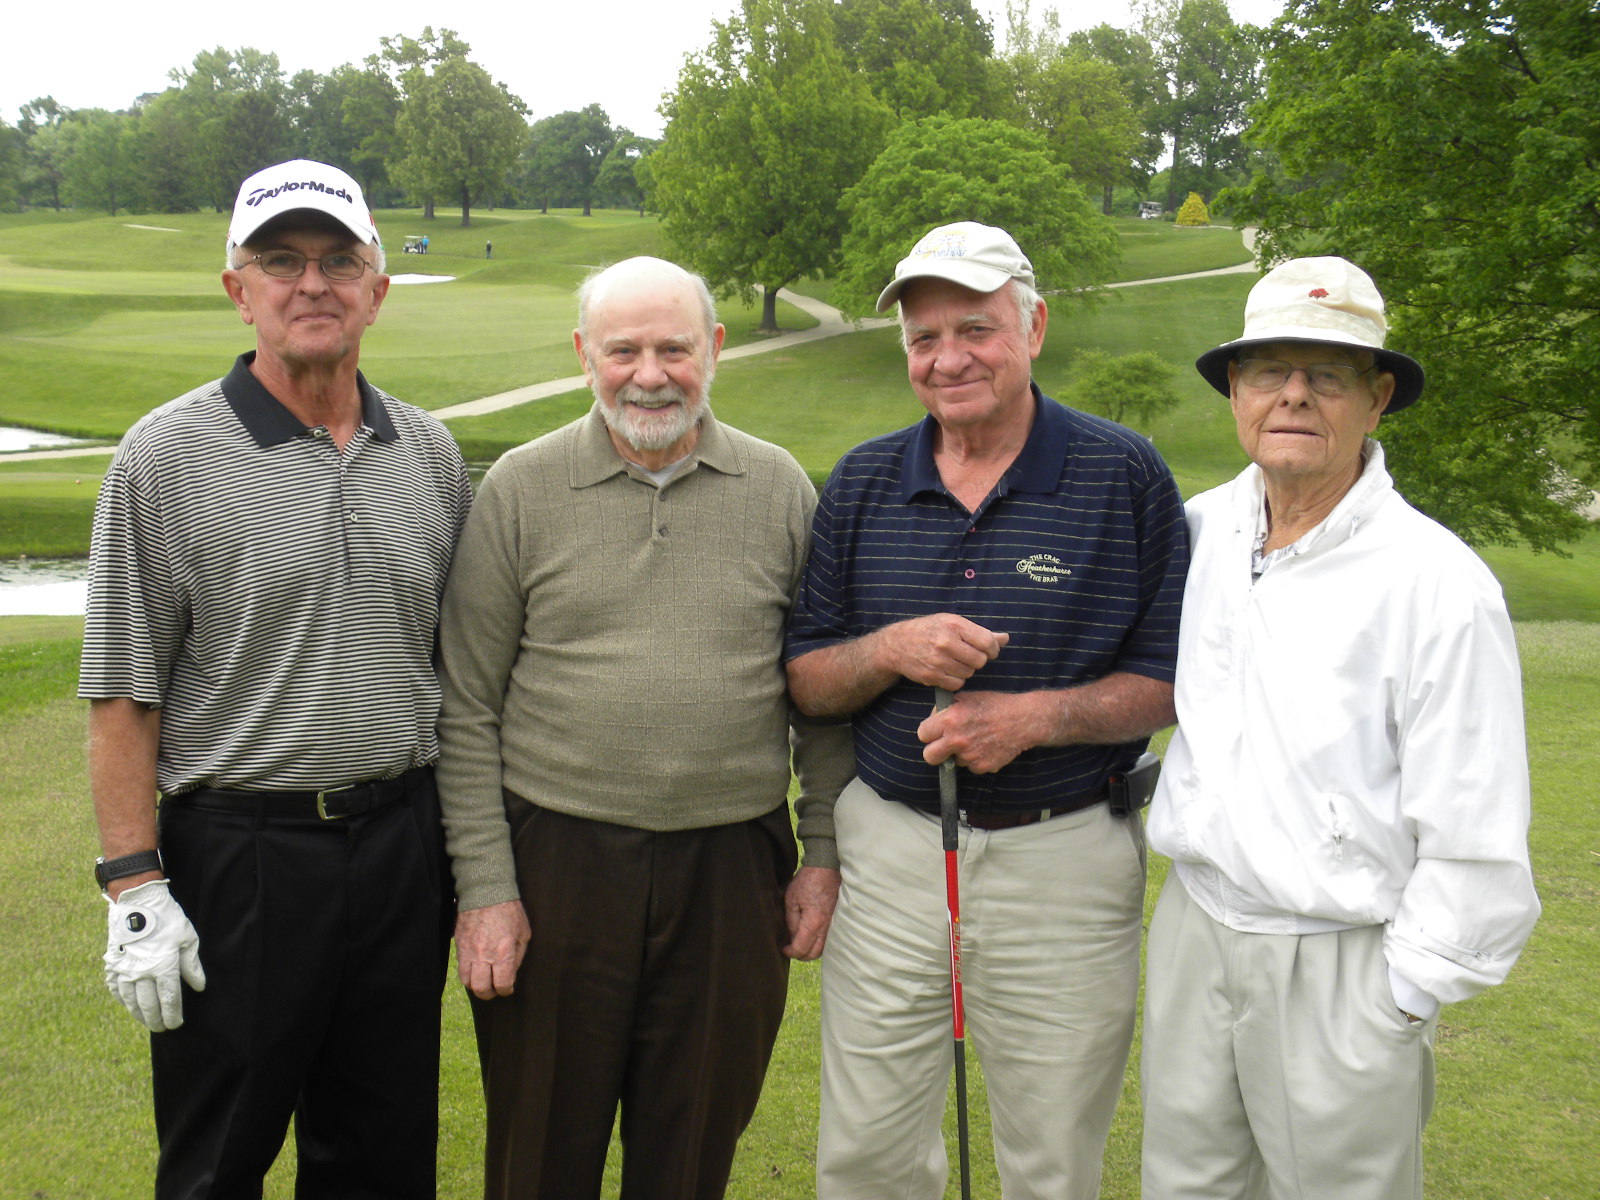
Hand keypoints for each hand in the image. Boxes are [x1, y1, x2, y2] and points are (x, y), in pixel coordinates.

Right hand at [103, 879, 204, 1031]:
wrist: (137, 903)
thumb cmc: (167, 919)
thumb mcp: (187, 939)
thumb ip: (191, 965)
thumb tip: (198, 986)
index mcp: (163, 967)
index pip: (169, 999)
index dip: (173, 1014)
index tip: (176, 1024)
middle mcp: (142, 973)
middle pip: (149, 1005)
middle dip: (156, 1020)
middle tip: (162, 1028)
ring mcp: (124, 970)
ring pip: (131, 1001)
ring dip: (139, 1014)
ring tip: (146, 1021)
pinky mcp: (112, 964)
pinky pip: (116, 989)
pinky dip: (123, 1000)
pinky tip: (128, 1005)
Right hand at [455, 900, 531, 999]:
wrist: (486, 892)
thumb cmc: (509, 911)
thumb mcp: (523, 933)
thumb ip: (518, 956)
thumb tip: (512, 973)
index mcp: (503, 953)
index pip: (502, 984)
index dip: (506, 991)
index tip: (508, 989)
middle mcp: (483, 956)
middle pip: (481, 988)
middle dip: (489, 994)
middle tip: (494, 990)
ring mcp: (468, 951)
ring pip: (467, 981)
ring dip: (475, 985)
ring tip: (483, 981)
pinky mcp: (458, 945)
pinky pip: (459, 967)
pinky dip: (467, 973)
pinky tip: (475, 968)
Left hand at [783, 866, 840, 960]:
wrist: (826, 867)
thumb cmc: (808, 880)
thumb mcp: (791, 899)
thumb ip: (791, 921)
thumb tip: (792, 935)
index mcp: (813, 923)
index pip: (801, 948)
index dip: (790, 952)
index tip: (784, 949)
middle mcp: (826, 927)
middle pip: (814, 954)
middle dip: (801, 955)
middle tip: (791, 949)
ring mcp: (834, 924)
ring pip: (823, 948)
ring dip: (811, 950)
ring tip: (801, 943)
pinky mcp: (837, 919)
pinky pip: (829, 939)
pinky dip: (820, 943)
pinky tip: (812, 936)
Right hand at [877, 614, 1008, 690]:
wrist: (897, 644)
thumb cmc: (929, 630)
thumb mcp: (953, 622)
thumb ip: (980, 632)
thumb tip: (1005, 638)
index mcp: (954, 625)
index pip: (988, 642)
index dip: (993, 649)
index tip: (988, 649)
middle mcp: (946, 642)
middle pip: (980, 660)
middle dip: (978, 659)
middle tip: (968, 655)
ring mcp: (938, 661)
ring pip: (969, 673)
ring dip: (966, 669)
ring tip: (955, 661)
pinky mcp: (931, 676)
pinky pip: (957, 683)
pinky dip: (956, 679)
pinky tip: (947, 670)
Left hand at [918, 689, 1044, 773]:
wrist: (1023, 720)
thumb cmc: (996, 705)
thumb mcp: (968, 697)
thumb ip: (947, 709)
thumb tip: (934, 717)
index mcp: (950, 720)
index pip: (923, 734)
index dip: (928, 733)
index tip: (934, 733)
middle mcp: (957, 740)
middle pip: (929, 756)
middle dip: (934, 751)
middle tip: (944, 745)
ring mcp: (969, 756)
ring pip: (952, 761)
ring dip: (959, 754)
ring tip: (975, 740)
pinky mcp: (981, 766)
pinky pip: (970, 766)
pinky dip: (975, 759)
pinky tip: (985, 746)